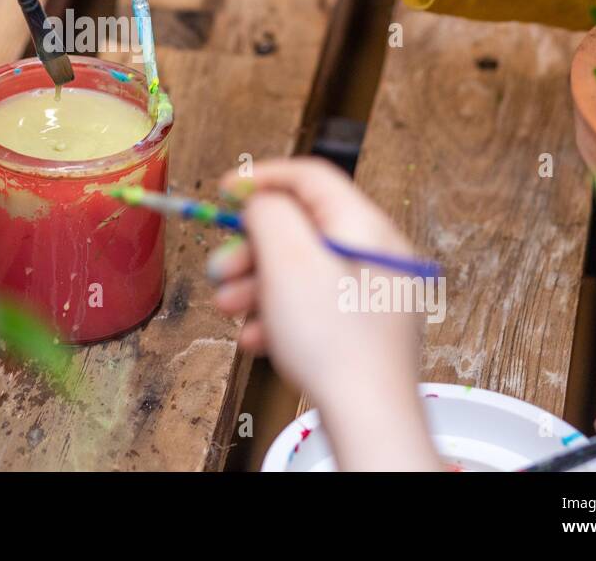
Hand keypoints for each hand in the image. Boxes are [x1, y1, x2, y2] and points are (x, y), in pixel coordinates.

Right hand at [212, 158, 439, 470]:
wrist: (369, 418)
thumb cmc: (334, 343)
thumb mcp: (288, 263)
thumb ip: (268, 215)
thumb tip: (260, 202)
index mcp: (365, 228)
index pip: (311, 178)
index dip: (262, 178)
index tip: (225, 191)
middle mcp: (376, 255)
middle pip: (302, 229)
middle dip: (251, 247)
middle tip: (219, 268)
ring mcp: (373, 294)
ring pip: (302, 270)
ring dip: (257, 284)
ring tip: (228, 308)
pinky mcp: (365, 328)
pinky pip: (313, 305)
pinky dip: (279, 314)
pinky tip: (256, 337)